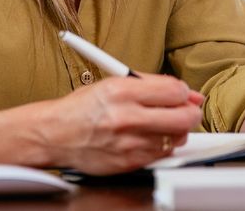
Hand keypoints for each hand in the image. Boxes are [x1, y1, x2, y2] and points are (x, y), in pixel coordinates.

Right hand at [34, 73, 203, 174]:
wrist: (55, 135)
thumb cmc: (82, 108)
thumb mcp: (113, 82)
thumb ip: (151, 84)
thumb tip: (186, 92)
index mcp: (123, 91)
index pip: (175, 91)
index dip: (184, 93)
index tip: (182, 95)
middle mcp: (127, 117)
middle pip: (183, 117)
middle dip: (189, 113)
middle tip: (185, 111)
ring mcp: (128, 142)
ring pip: (176, 138)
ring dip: (175, 131)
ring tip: (159, 124)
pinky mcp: (129, 162)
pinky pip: (161, 154)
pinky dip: (161, 145)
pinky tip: (147, 137)